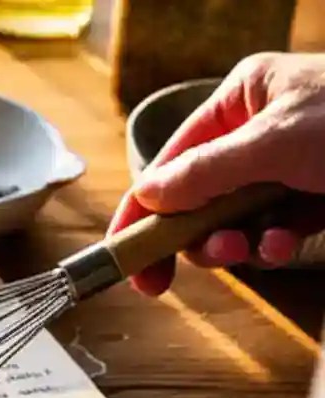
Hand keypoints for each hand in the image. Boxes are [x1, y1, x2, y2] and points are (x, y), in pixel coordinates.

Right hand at [110, 52, 324, 295]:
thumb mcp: (274, 143)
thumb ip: (205, 173)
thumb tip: (148, 196)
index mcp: (244, 100)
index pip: (172, 161)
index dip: (141, 211)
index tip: (125, 258)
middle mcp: (261, 132)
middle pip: (199, 198)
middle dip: (197, 235)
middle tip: (199, 265)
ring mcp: (292, 167)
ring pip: (236, 221)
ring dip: (237, 244)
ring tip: (251, 252)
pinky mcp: (320, 199)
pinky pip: (277, 230)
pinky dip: (276, 244)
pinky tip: (286, 246)